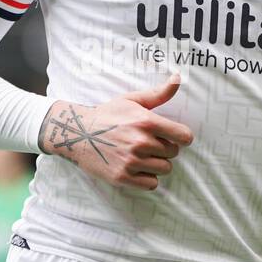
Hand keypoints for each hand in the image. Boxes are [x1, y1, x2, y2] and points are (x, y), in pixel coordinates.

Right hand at [38, 73, 193, 191]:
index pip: (184, 137)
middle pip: (173, 153)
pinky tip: (136, 167)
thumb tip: (178, 77)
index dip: (181, 137)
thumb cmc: (107, 115)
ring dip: (157, 163)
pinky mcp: (122, 177)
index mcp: (146, 122)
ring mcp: (131, 162)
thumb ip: (159, 93)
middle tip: (148, 143)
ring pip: (165, 169)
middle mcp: (141, 142)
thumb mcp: (132, 100)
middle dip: (164, 148)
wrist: (77, 133)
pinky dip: (147, 178)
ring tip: (142, 155)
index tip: (174, 137)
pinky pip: (152, 184)